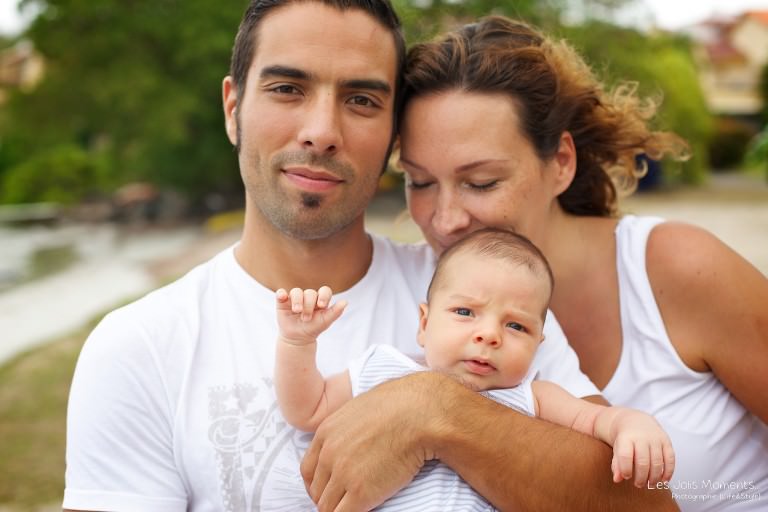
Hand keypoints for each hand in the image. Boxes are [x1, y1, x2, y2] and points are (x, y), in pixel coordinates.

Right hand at [275, 286, 346, 344]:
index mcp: (320, 300)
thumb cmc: (313, 328)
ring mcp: (295, 298)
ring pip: (296, 291)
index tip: (322, 305)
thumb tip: (346, 302)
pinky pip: (281, 293)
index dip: (323, 295)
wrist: (297, 338)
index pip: (324, 291)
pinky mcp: (283, 301)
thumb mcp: (325, 322)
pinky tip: (283, 297)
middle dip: (309, 305)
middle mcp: (308, 297)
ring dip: (297, 301)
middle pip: (310, 293)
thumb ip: (335, 312)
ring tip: (297, 311)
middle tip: (307, 318)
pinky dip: (281, 294)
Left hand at [300, 373, 443, 510]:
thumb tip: (352, 443)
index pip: (308, 470)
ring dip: (338, 509)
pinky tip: (363, 510)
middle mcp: (329, 454)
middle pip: (316, 490)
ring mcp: (343, 474)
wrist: (419, 415)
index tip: (328, 489)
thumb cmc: (400, 406)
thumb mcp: (360, 410)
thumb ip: (347, 429)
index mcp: (326, 433)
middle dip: (328, 498)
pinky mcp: (361, 493)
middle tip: (342, 501)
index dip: (317, 483)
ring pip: (327, 507)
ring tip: (353, 507)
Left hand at [609, 409, 674, 487]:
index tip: (626, 477)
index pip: (625, 455)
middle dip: (641, 477)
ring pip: (657, 462)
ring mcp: (655, 438)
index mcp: (626, 437)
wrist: (636, 421)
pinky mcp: (666, 441)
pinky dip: (668, 472)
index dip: (626, 469)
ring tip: (650, 484)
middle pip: (643, 461)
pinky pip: (670, 458)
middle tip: (639, 485)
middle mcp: (642, 437)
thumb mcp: (617, 449)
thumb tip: (617, 480)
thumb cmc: (625, 439)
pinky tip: (663, 480)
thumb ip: (616, 464)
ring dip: (654, 477)